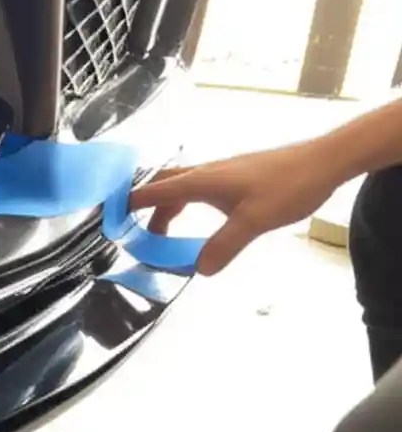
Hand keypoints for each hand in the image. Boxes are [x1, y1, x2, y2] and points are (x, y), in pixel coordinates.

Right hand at [130, 142, 345, 274]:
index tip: (107, 217)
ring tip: (162, 232)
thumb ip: (222, 247)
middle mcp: (206, 173)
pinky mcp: (235, 176)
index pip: (154, 191)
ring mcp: (221, 173)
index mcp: (201, 181)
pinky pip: (198, 189)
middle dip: (144, 206)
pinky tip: (199, 220)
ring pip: (181, 187)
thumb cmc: (288, 186)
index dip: (129, 204)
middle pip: (162, 186)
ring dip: (166, 208)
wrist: (324, 162)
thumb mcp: (253, 223)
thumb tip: (198, 269)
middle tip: (134, 230)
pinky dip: (186, 204)